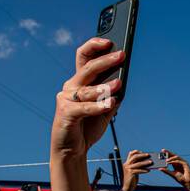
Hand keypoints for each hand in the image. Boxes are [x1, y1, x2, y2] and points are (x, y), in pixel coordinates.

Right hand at [51, 38, 122, 158]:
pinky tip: (110, 104)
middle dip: (105, 60)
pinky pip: (83, 107)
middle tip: (121, 55)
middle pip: (87, 68)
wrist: (72, 150)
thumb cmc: (87, 127)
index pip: (84, 56)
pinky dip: (97, 106)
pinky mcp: (65, 113)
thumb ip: (112, 96)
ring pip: (87, 88)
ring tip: (118, 84)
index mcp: (80, 81)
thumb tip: (124, 81)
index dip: (94, 45)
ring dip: (104, 86)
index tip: (110, 40)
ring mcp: (66, 99)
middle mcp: (71, 87)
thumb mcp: (104, 110)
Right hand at [123, 149, 152, 177]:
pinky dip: (144, 170)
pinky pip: (139, 170)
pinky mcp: (130, 173)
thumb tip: (146, 161)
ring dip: (145, 162)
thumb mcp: (133, 170)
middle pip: (134, 157)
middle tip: (148, 155)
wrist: (127, 187)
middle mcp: (127, 165)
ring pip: (138, 163)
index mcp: (127, 163)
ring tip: (151, 162)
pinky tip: (148, 170)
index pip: (130, 154)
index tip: (143, 152)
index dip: (137, 152)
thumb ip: (137, 166)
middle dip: (142, 155)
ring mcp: (128, 169)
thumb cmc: (132, 179)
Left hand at [160, 150, 189, 186]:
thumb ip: (166, 171)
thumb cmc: (182, 179)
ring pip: (177, 157)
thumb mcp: (172, 174)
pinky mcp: (186, 164)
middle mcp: (179, 162)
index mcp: (176, 164)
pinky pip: (179, 161)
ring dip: (171, 157)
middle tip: (163, 150)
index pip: (171, 158)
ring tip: (166, 160)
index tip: (161, 152)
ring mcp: (183, 163)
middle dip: (168, 152)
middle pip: (173, 156)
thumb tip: (160, 169)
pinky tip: (170, 162)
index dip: (166, 155)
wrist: (188, 183)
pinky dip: (174, 161)